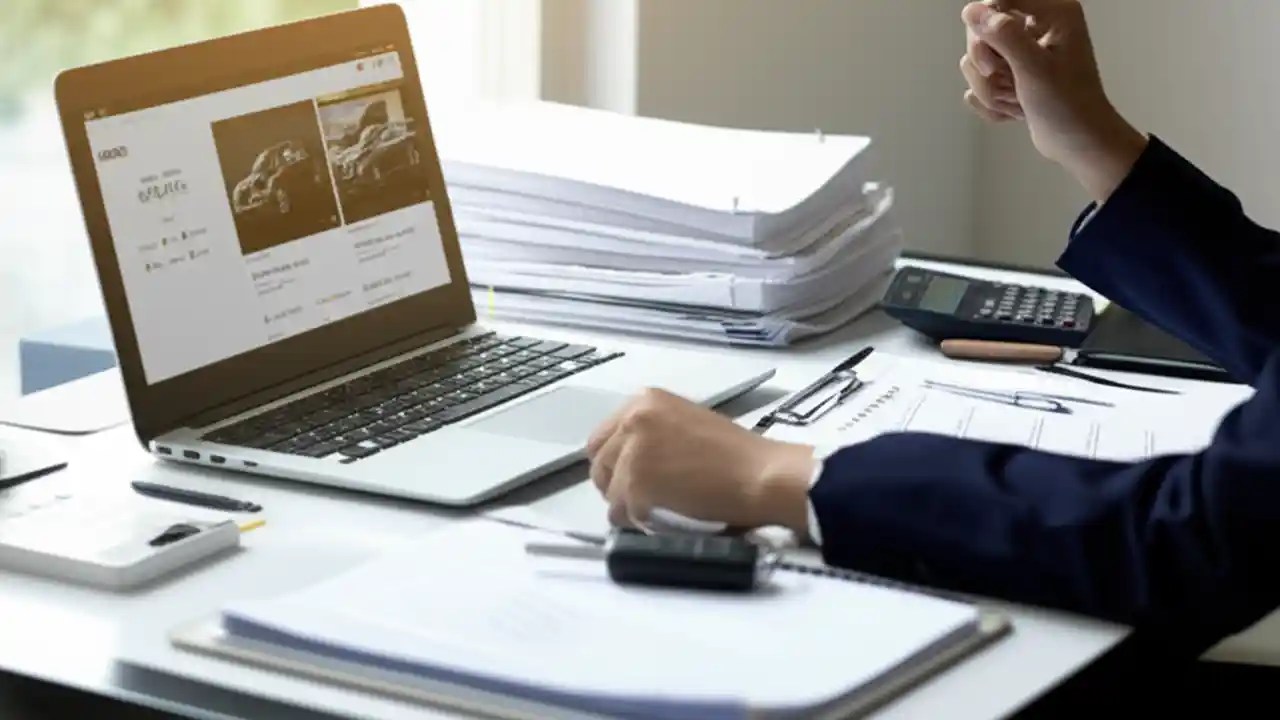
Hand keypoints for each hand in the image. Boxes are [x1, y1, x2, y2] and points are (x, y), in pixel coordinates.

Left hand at [585, 389, 815, 534]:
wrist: (761, 474)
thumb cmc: (737, 454)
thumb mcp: (687, 423)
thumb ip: (655, 434)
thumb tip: (632, 460)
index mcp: (645, 401)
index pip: (604, 438)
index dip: (615, 463)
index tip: (630, 478)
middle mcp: (633, 420)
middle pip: (599, 464)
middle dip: (615, 485)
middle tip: (641, 500)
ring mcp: (632, 453)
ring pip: (610, 492)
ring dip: (630, 507)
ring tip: (660, 511)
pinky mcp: (636, 485)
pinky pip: (623, 514)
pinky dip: (640, 522)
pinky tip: (665, 519)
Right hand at [960, 0, 1147, 201]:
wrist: (1079, 144)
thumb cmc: (1066, 105)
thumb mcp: (1034, 67)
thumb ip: (1003, 34)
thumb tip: (971, 10)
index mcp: (1053, 13)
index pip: (999, 1)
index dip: (984, 29)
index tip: (990, 61)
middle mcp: (1037, 26)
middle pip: (982, 30)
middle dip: (986, 66)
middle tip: (1008, 84)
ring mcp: (1022, 53)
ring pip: (977, 59)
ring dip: (990, 88)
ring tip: (1017, 102)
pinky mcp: (1012, 76)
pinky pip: (980, 82)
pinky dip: (993, 102)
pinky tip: (1015, 110)